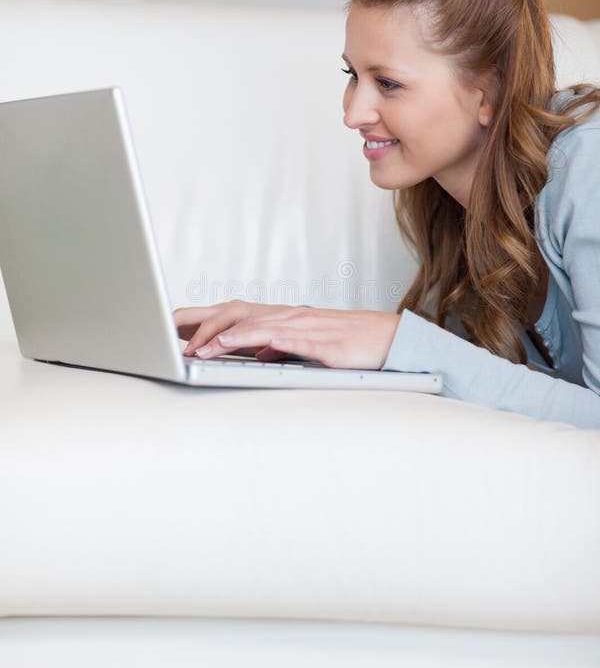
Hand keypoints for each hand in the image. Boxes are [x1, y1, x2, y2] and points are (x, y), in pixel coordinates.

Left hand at [172, 299, 401, 369]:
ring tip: (198, 351)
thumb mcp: (308, 346)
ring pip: (255, 326)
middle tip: (174, 340)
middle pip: (237, 314)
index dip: (204, 320)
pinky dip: (259, 342)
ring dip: (223, 338)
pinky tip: (242, 347)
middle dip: (202, 325)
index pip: (236, 314)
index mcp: (284, 318)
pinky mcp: (320, 343)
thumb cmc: (351, 343)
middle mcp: (290, 316)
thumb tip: (259, 353)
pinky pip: (284, 340)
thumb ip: (282, 346)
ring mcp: (304, 327)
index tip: (174, 331)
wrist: (389, 340)